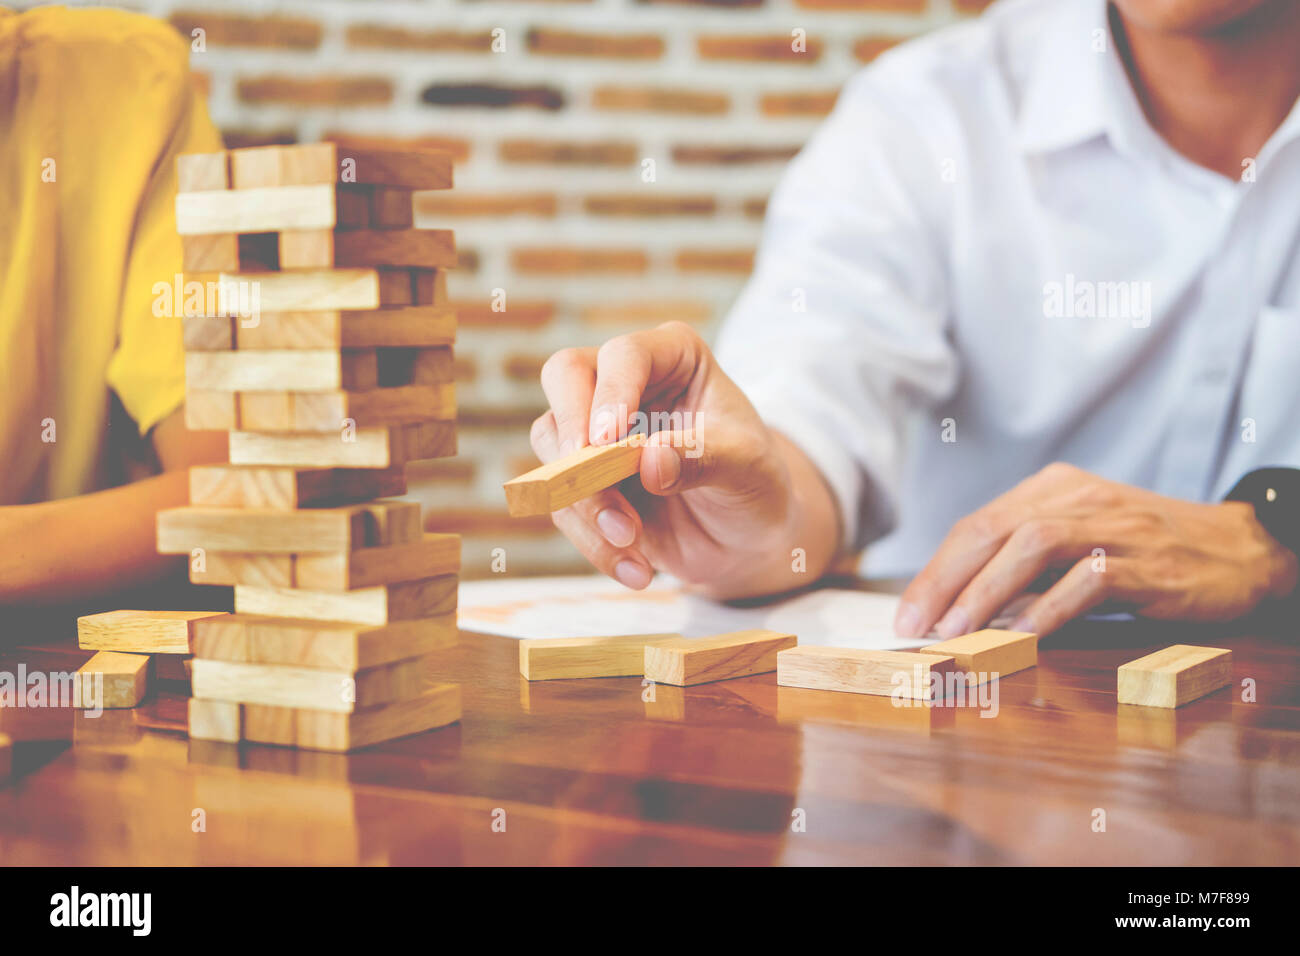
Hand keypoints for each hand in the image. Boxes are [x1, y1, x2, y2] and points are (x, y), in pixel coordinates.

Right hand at [529, 322, 837, 597]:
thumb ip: (704, 458)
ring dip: (584, 501)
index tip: (608, 443)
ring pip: (554, 448)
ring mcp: (596, 431)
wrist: (745, 539)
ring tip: (632, 539)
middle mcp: (625, 382)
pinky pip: (563, 505)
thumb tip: (649, 461)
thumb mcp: (748, 469)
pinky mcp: (582, 481)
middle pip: (563, 377)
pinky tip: (637, 568)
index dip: (610, 393)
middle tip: (585, 478)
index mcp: (672, 356)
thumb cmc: (755, 484)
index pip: (624, 355)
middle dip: (571, 434)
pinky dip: (594, 542)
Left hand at [895, 462, 1298, 638]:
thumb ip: (1025, 565)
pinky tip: (1021, 637)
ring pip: (1031, 545)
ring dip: (986, 592)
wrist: (1239, 549)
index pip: (977, 525)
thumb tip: (959, 608)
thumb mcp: (1078, 543)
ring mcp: (1112, 526)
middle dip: (944, 580)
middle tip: (915, 626)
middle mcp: (1076, 497)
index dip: (936, 570)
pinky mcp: (1146, 562)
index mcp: (1052, 488)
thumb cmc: (1147, 552)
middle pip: (992, 530)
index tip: (907, 612)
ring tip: (955, 632)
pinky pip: (1087, 580)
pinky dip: (1048, 609)